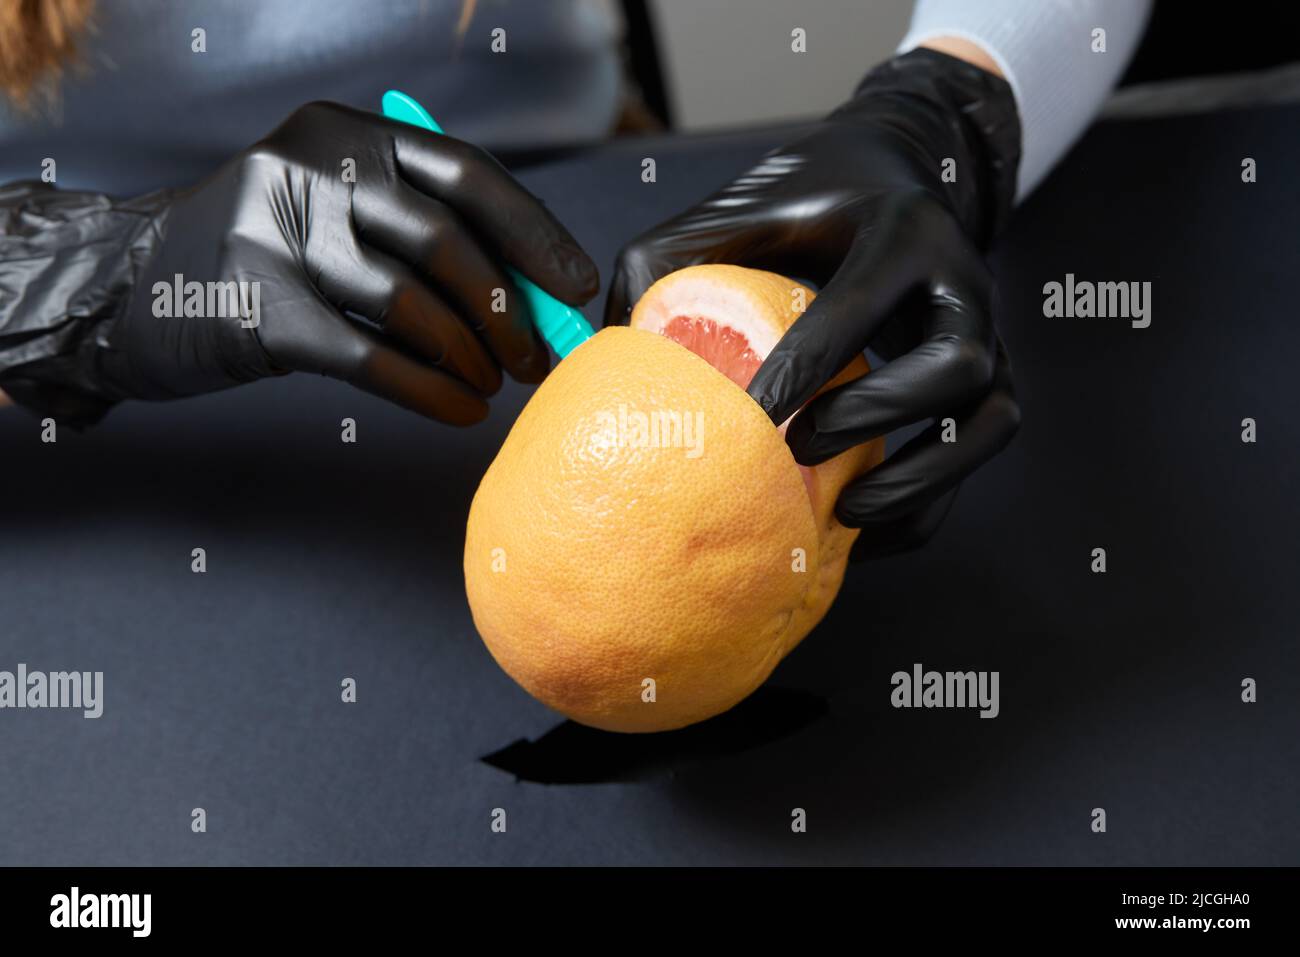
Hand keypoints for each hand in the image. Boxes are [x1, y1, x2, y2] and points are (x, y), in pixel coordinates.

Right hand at [86, 102, 595, 423]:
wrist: (130, 286)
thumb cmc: (267, 258)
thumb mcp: (339, 215)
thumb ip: (426, 241)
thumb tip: (536, 303)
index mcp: (348, 132)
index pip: (466, 175)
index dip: (533, 235)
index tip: (576, 288)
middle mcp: (311, 166)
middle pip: (445, 242)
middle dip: (506, 312)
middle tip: (537, 360)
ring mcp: (276, 234)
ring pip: (408, 302)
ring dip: (469, 356)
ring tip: (492, 386)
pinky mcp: (255, 306)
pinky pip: (367, 356)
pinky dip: (427, 389)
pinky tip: (459, 410)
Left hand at [605, 50, 1021, 557]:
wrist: (898, 174)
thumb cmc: (810, 198)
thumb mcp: (738, 208)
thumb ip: (671, 258)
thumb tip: (603, 343)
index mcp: (901, 233)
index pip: (859, 308)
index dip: (804, 370)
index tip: (749, 417)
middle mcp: (961, 283)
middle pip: (953, 366)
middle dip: (873, 419)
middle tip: (796, 449)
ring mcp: (988, 333)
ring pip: (987, 419)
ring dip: (919, 477)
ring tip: (844, 511)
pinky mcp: (992, 375)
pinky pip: (979, 452)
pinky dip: (930, 502)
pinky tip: (862, 528)